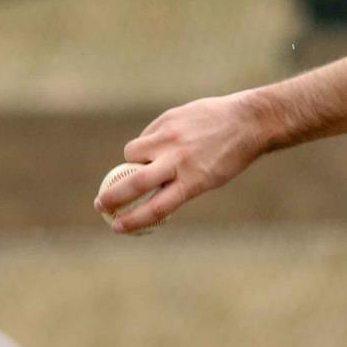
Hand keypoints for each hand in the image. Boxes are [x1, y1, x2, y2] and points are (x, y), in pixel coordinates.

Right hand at [94, 92, 271, 232]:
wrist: (247, 121)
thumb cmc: (229, 155)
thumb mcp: (208, 178)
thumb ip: (177, 184)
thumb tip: (146, 190)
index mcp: (192, 182)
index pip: (156, 208)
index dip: (132, 220)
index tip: (117, 227)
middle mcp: (179, 161)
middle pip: (135, 183)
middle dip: (112, 197)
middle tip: (100, 204)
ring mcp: (171, 138)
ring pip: (132, 153)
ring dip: (129, 162)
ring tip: (141, 163)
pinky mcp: (168, 120)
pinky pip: (146, 135)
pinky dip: (147, 143)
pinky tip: (163, 141)